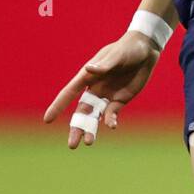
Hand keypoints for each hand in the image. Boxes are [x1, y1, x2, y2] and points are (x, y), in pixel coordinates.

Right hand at [43, 31, 160, 147]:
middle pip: (82, 111)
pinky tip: (111, 125)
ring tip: (88, 143)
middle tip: (72, 145)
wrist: (145, 50)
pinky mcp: (119, 100)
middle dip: (76, 127)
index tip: (48, 120)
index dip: (58, 106)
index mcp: (87, 76)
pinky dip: (110, 120)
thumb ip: (104, 65)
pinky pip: (112, 113)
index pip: (69, 93)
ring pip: (95, 116)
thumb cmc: (127, 48)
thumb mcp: (116, 55)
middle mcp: (94, 88)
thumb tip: (90, 69)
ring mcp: (106, 95)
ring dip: (91, 129)